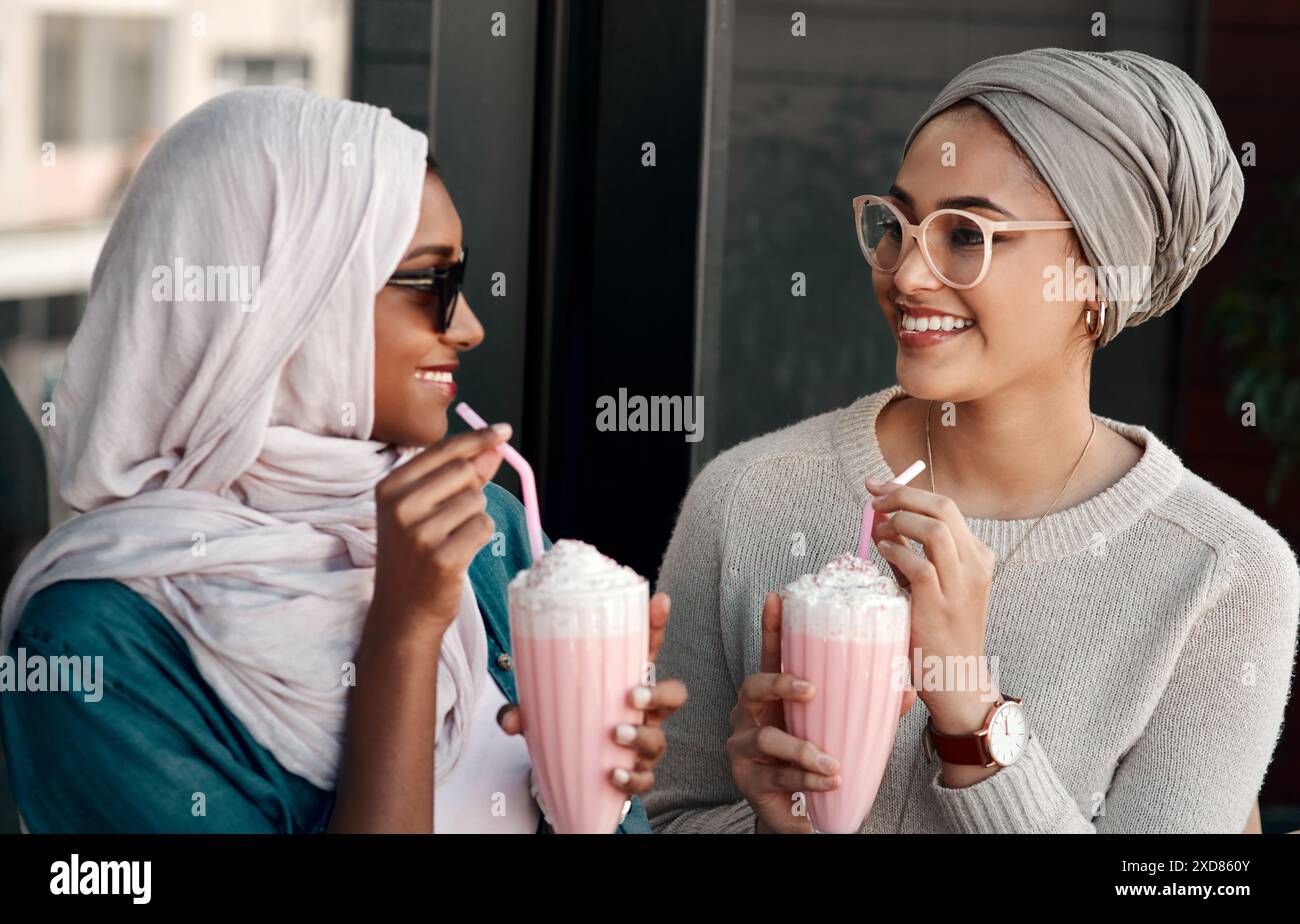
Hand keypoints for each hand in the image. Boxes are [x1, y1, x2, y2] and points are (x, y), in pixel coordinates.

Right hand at [369, 425, 509, 639]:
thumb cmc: (416, 555)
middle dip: (473, 489)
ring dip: (475, 517)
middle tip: (455, 516)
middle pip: (464, 471)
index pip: (443, 449)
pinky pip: (483, 528)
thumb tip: (493, 448)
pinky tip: (459, 553)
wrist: (403, 611)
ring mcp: (419, 534)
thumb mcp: (425, 509)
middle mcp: (399, 506)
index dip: (478, 437)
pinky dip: (480, 537)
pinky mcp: (442, 558)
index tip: (503, 431)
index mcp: (390, 487)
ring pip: (477, 501)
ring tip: (451, 539)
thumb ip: (460, 476)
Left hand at [497, 592, 687, 799]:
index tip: (659, 600)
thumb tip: (509, 718)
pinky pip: (646, 777)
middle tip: (632, 695)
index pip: (646, 649)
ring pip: (660, 739)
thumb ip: (525, 710)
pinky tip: (613, 775)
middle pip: (673, 695)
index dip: (656, 624)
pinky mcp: (637, 773)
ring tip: (616, 735)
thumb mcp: (544, 711)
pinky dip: (633, 777)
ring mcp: (643, 743)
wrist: (570, 771)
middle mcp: (641, 711)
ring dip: (641, 737)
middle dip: (659, 693)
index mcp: (623, 682)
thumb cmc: (566, 723)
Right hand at [727, 591, 917, 832]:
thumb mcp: (833, 726)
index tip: (777, 597)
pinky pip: (777, 783)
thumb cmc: (810, 753)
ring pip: (769, 742)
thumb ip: (867, 707)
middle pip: (753, 687)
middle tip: (810, 690)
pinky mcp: (748, 781)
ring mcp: (745, 747)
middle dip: (781, 685)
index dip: (772, 626)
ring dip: (803, 753)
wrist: (791, 809)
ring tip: (833, 768)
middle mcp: (751, 715)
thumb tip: (905, 689)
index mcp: (772, 695)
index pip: (771, 654)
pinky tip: (824, 796)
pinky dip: (803, 790)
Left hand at [867, 477, 996, 731]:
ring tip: (879, 529)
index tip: (876, 486)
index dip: (907, 490)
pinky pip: (919, 564)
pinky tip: (882, 552)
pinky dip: (896, 551)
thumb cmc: (938, 630)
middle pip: (943, 507)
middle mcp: (975, 564)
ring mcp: (961, 585)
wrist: (956, 678)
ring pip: (935, 528)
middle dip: (902, 494)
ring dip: (899, 520)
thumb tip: (882, 522)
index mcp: (977, 555)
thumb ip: (911, 552)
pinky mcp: (940, 604)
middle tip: (873, 499)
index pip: (944, 506)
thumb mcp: (932, 584)